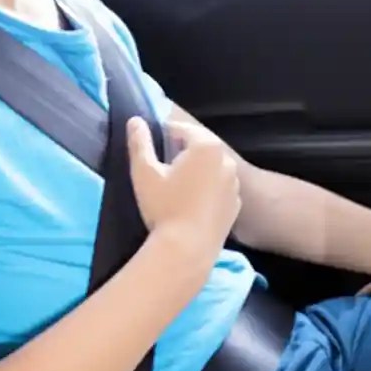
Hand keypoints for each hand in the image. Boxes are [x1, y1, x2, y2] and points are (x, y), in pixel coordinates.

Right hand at [128, 117, 240, 257]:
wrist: (187, 250)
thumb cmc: (164, 207)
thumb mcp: (144, 172)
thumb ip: (140, 142)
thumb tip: (135, 120)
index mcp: (206, 146)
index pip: (181, 129)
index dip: (163, 136)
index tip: (151, 151)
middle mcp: (226, 160)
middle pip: (199, 147)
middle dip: (181, 153)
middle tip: (161, 170)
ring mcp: (234, 183)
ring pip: (211, 167)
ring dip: (196, 170)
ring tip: (176, 189)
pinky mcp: (236, 204)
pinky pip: (219, 187)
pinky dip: (207, 189)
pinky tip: (191, 204)